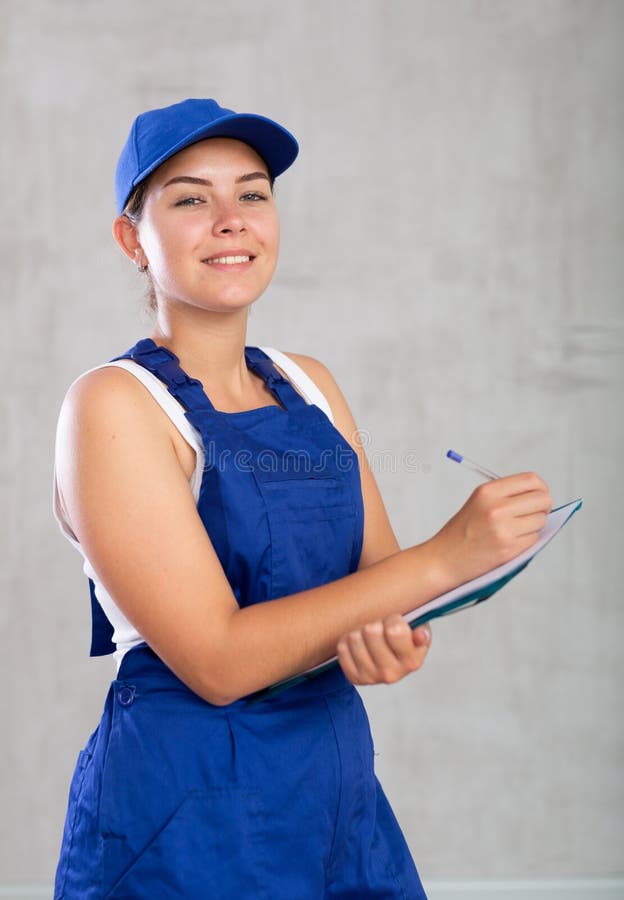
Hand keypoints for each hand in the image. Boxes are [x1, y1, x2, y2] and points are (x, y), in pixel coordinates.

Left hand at [337, 614, 431, 685]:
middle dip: (376, 622)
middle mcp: (391, 674)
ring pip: (354, 637)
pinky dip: (348, 641)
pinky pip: (342, 648)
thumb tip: (420, 635)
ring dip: (360, 630)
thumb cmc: (406, 639)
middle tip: (381, 627)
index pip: (394, 631)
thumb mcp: (420, 631)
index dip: (393, 619)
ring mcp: (371, 678)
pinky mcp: (354, 678)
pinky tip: (360, 644)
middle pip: (371, 631)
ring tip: (370, 635)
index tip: (395, 621)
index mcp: (411, 662)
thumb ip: (422, 631)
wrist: (391, 657)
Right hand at [429, 472, 551, 586]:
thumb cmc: (462, 531)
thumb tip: (540, 495)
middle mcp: (496, 508)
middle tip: (533, 514)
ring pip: (541, 520)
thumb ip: (506, 495)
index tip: (538, 496)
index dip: (541, 488)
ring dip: (534, 525)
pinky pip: (533, 539)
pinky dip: (527, 540)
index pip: (531, 480)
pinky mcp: (509, 549)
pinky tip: (511, 542)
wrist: (444, 559)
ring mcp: (503, 529)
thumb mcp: (478, 502)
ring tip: (517, 530)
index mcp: (488, 492)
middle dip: (543, 507)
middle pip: (542, 499)